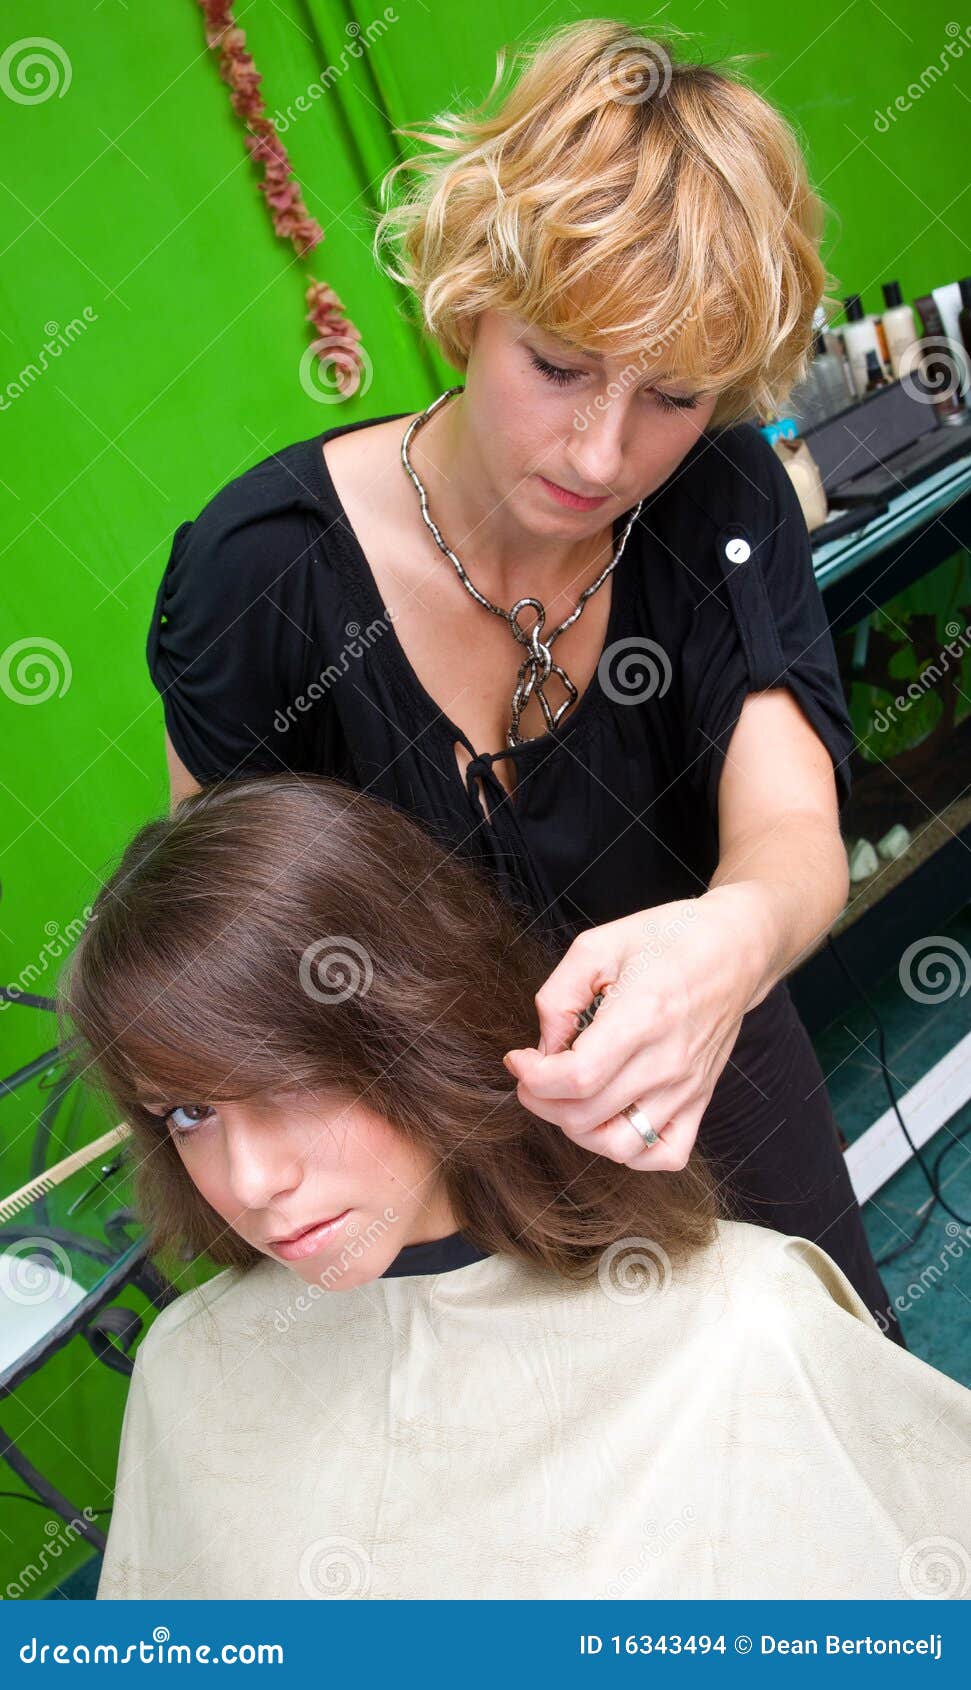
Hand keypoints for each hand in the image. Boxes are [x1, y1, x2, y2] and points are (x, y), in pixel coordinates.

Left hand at [502, 890, 767, 1170]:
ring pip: (618, 1145)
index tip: (519, 1059)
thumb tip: (544, 1048)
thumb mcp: (598, 945)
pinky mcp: (700, 1100)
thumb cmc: (666, 940)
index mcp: (642, 1016)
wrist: (734, 949)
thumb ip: (558, 996)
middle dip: (541, 1101)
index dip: (533, 1077)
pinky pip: (664, 1155)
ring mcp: (688, 1087)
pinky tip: (612, 1118)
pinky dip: (630, 1150)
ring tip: (569, 1098)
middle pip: (586, 1116)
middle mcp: (667, 1061)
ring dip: (578, 1129)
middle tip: (535, 1074)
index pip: (577, 1078)